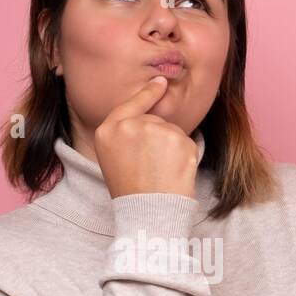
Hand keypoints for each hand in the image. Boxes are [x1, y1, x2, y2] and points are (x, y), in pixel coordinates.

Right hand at [94, 75, 199, 199]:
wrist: (149, 212)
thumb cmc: (130, 192)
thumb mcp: (112, 159)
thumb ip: (124, 134)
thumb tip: (149, 118)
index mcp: (108, 130)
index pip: (131, 104)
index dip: (148, 93)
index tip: (162, 82)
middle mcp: (130, 125)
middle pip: (153, 120)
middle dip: (158, 138)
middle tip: (151, 168)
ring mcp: (155, 129)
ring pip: (172, 131)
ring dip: (172, 148)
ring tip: (161, 173)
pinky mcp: (179, 138)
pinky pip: (187, 142)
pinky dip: (185, 156)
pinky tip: (174, 172)